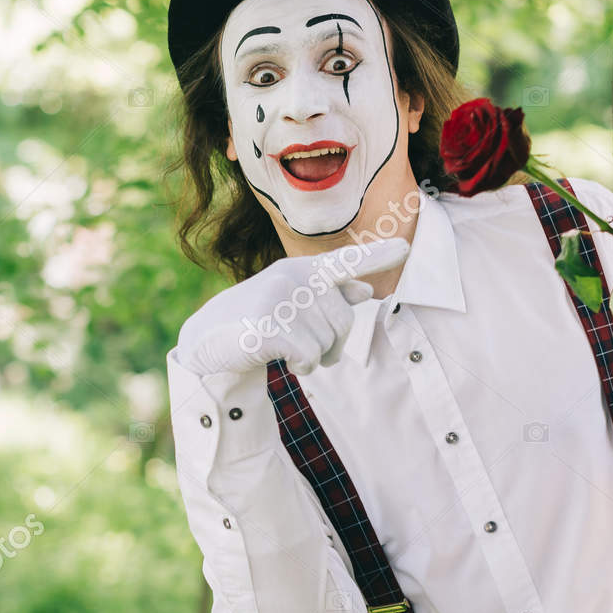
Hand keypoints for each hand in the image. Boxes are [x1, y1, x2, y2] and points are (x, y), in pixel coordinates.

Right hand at [178, 239, 410, 376]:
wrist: (207, 343)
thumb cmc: (258, 323)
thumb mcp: (293, 307)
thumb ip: (327, 299)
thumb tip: (364, 292)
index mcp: (301, 270)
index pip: (346, 261)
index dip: (377, 256)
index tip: (405, 246)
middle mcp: (292, 277)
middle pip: (345, 320)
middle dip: (333, 344)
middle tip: (307, 349)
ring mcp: (278, 299)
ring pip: (329, 342)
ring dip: (315, 358)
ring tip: (288, 351)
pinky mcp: (268, 326)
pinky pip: (311, 357)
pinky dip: (302, 367)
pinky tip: (281, 360)